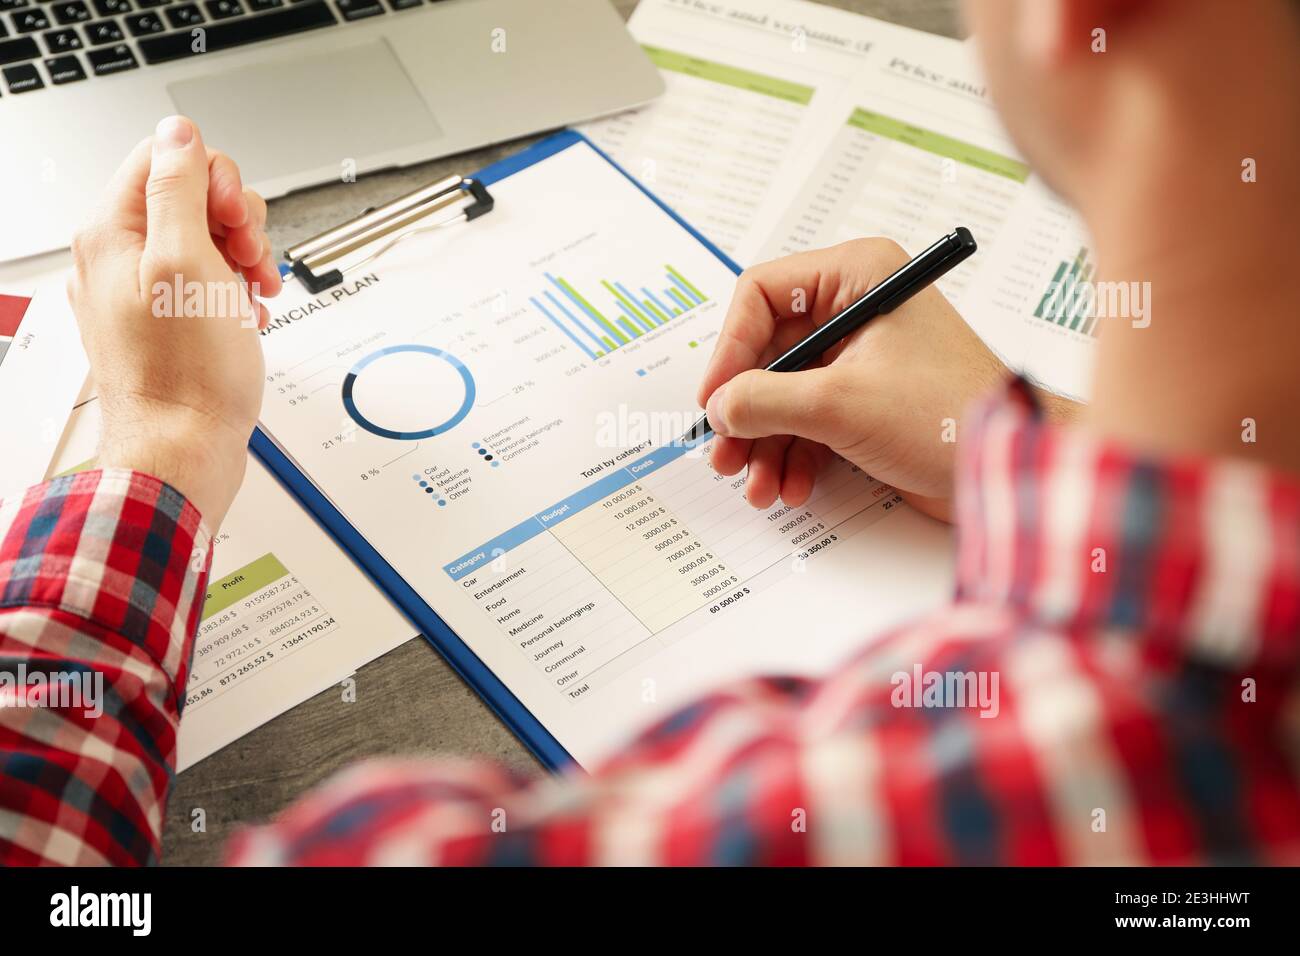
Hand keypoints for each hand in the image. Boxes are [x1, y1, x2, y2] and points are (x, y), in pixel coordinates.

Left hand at [67, 115, 281, 530]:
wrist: (185, 448)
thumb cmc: (187, 375)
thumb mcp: (187, 263)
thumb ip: (179, 188)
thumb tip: (179, 134)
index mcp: (113, 233)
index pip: (166, 157)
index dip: (216, 181)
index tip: (235, 222)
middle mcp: (119, 257)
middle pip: (190, 196)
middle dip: (236, 223)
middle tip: (247, 262)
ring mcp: (141, 291)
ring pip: (204, 238)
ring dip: (243, 257)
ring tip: (253, 292)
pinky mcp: (165, 321)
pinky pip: (205, 281)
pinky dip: (234, 291)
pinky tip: (244, 315)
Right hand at [697, 239, 1009, 520]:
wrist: (1009, 468)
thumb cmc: (949, 414)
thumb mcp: (840, 405)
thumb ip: (766, 400)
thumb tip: (719, 407)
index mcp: (857, 276)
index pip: (763, 295)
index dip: (729, 349)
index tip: (714, 398)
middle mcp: (856, 308)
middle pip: (767, 352)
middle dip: (745, 411)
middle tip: (725, 453)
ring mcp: (860, 357)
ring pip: (783, 393)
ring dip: (765, 443)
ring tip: (758, 485)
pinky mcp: (866, 400)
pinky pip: (807, 420)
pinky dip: (793, 455)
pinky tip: (791, 487)